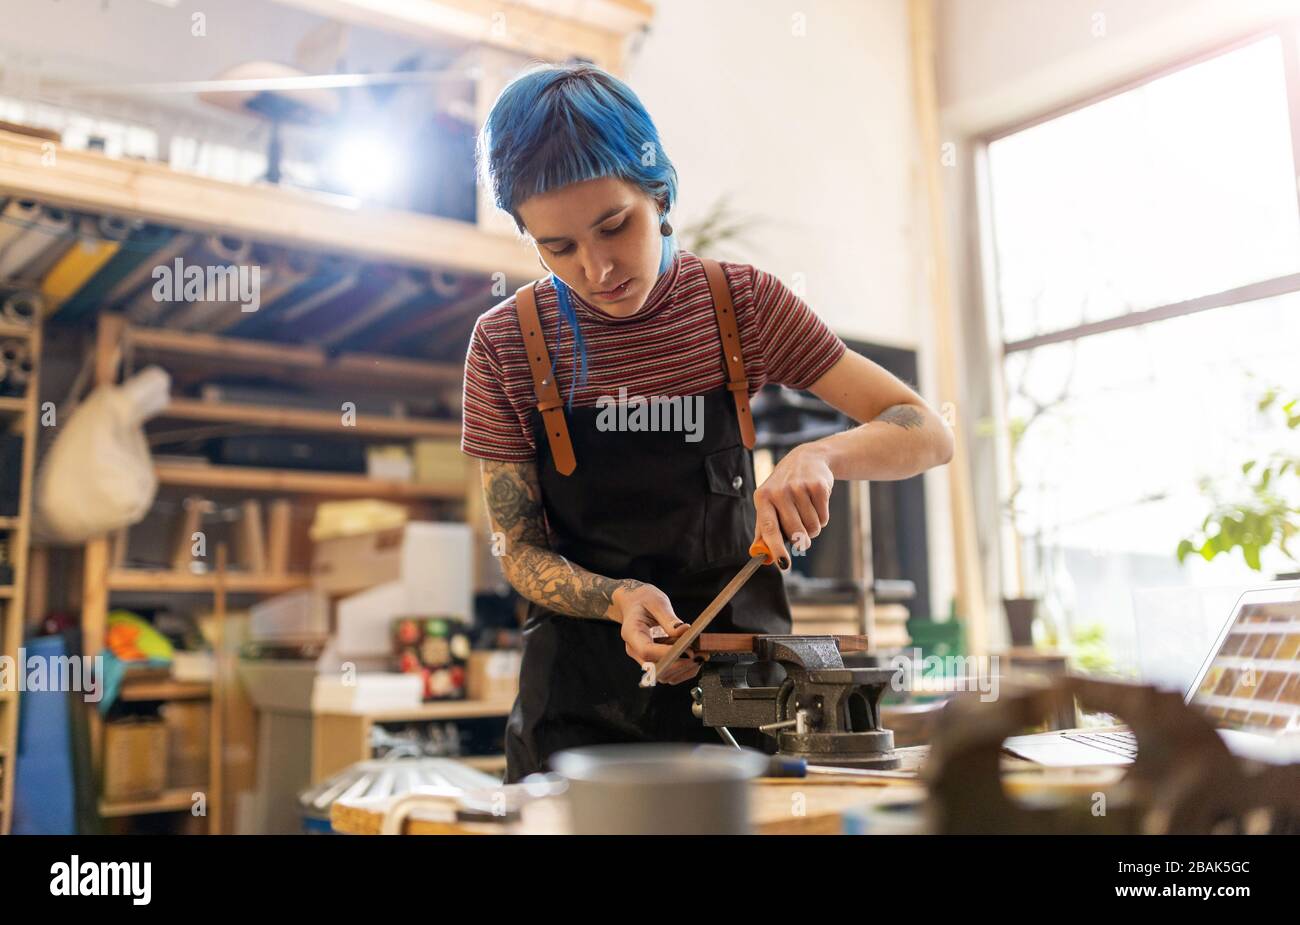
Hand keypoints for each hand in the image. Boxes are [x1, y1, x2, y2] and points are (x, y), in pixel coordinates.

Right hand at [612, 583, 702, 684]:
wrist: (634, 603)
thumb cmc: (643, 600)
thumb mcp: (656, 602)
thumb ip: (669, 618)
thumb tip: (684, 632)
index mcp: (632, 633)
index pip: (647, 651)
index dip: (668, 654)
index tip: (689, 651)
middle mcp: (635, 650)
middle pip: (656, 668)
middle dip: (681, 664)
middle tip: (701, 654)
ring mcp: (642, 657)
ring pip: (663, 675)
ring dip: (684, 669)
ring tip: (700, 655)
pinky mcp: (652, 661)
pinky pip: (668, 673)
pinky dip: (683, 669)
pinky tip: (694, 657)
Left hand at [752, 443, 832, 569]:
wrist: (806, 459)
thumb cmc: (784, 489)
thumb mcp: (768, 503)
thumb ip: (763, 530)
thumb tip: (759, 555)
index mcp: (763, 498)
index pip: (768, 528)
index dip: (776, 548)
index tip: (784, 564)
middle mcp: (779, 491)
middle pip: (796, 532)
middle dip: (802, 540)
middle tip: (802, 535)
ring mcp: (799, 487)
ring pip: (812, 528)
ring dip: (812, 527)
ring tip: (807, 511)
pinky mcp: (818, 486)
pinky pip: (824, 518)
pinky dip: (822, 517)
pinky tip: (816, 503)